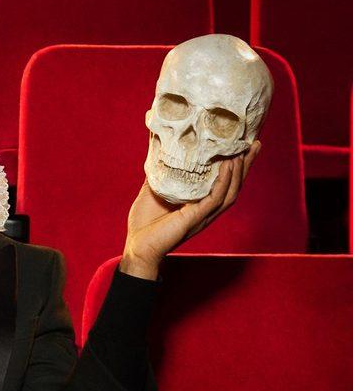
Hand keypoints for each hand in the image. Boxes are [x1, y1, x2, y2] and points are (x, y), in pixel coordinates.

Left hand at [119, 141, 260, 279]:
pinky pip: (216, 199)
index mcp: (198, 203)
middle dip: (245, 165)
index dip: (233, 165)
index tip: (240, 145)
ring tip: (244, 152)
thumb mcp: (151, 191)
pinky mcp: (196, 218)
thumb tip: (157, 151)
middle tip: (255, 144)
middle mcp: (205, 209)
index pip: (222, 182)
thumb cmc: (143, 223)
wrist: (136, 246)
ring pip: (230, 192)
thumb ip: (158, 173)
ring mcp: (202, 215)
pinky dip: (224, 182)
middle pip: (233, 186)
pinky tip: (228, 166)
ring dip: (239, 172)